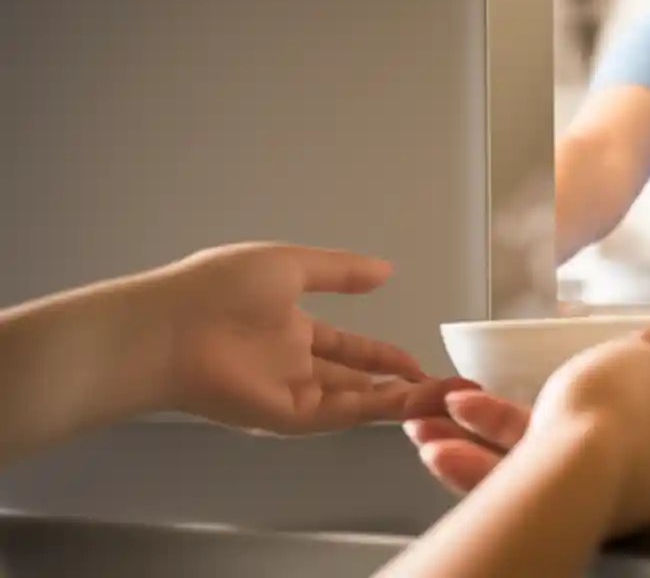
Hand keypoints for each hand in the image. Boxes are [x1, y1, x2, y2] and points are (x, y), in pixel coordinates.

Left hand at [150, 242, 475, 433]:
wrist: (172, 326)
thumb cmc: (219, 287)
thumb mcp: (291, 265)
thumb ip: (341, 271)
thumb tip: (387, 270)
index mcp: (292, 327)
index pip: (348, 348)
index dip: (383, 356)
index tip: (419, 361)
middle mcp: (295, 364)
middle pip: (358, 381)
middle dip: (401, 385)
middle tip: (445, 387)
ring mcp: (292, 393)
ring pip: (357, 401)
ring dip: (400, 400)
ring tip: (443, 396)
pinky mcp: (286, 417)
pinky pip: (340, 413)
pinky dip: (377, 409)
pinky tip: (411, 401)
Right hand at [407, 330, 649, 536]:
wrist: (572, 464)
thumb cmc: (617, 404)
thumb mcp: (636, 358)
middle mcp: (647, 481)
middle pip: (606, 451)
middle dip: (548, 419)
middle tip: (517, 395)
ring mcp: (602, 501)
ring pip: (541, 463)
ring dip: (482, 437)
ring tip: (439, 414)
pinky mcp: (556, 517)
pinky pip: (515, 485)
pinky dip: (473, 466)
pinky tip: (433, 444)